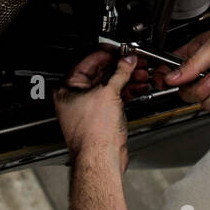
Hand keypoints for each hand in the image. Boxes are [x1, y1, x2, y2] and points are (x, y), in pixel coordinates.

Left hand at [53, 50, 138, 164]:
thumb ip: (120, 73)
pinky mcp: (102, 118)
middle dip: (120, 67)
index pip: (88, 62)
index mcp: (68, 89)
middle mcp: (76, 98)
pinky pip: (115, 99)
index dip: (107, 54)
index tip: (120, 50)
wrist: (101, 158)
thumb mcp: (108, 93)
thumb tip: (126, 61)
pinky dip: (127, 92)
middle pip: (101, 74)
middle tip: (134, 61)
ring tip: (141, 73)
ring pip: (110, 87)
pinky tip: (138, 87)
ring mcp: (89, 109)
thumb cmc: (93, 133)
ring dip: (127, 79)